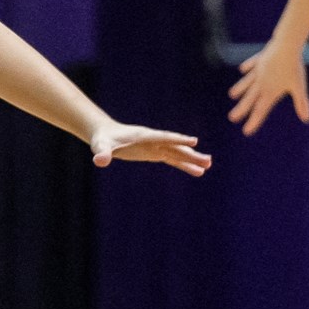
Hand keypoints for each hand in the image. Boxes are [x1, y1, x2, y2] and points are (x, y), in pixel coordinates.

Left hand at [89, 123, 211, 176]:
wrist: (105, 136)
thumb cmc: (102, 140)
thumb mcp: (100, 147)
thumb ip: (102, 153)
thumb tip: (100, 161)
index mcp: (143, 136)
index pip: (163, 137)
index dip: (177, 139)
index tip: (194, 141)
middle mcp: (153, 140)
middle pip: (175, 146)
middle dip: (190, 154)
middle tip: (208, 161)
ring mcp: (155, 146)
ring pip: (177, 153)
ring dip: (192, 160)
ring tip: (208, 166)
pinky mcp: (155, 153)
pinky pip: (173, 159)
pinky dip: (184, 165)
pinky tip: (197, 172)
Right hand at [227, 45, 308, 134]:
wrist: (285, 46)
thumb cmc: (294, 67)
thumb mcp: (299, 86)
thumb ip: (301, 103)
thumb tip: (307, 119)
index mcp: (270, 91)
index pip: (260, 110)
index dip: (254, 122)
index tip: (246, 132)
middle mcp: (261, 83)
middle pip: (250, 99)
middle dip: (241, 109)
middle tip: (232, 118)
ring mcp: (258, 71)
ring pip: (247, 82)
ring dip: (240, 89)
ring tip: (233, 95)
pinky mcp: (259, 60)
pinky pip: (252, 65)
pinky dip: (247, 67)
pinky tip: (243, 69)